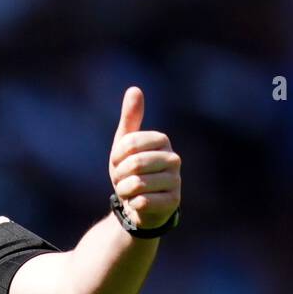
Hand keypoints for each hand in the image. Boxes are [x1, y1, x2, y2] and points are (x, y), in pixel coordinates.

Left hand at [109, 86, 180, 229]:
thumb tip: (134, 89)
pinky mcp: (173, 202)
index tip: (118, 163)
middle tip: (122, 180)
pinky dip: (133, 204)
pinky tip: (137, 203)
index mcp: (162, 140)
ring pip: (138, 184)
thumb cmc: (130, 171)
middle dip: (120, 176)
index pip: (130, 144)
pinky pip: (143, 201)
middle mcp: (173, 159)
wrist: (138, 204)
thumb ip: (130, 118)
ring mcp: (175, 181)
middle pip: (135, 164)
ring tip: (129, 191)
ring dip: (124, 191)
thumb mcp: (125, 144)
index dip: (117, 157)